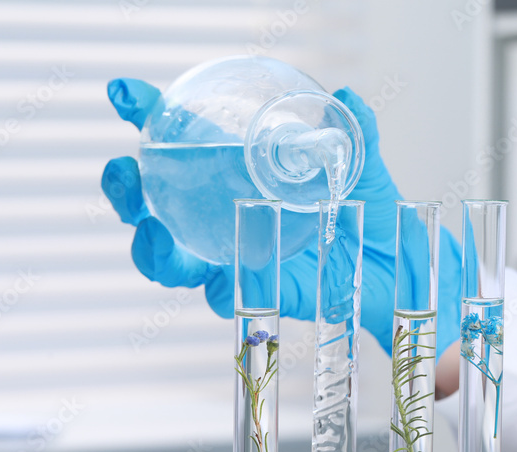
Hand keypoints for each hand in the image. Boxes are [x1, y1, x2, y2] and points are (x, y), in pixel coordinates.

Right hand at [102, 79, 460, 357]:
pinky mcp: (249, 292)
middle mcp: (216, 213)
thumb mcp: (363, 168)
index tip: (126, 93)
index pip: (172, 137)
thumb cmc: (367, 209)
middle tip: (125, 173)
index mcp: (230, 169)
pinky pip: (220, 294)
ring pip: (168, 257)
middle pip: (146, 202)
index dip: (141, 112)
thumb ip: (355, 134)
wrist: (394, 265)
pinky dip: (214, 287)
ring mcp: (227, 254)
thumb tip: (348, 98)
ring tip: (155, 235)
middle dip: (123, 187)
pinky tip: (216, 280)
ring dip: (150, 247)